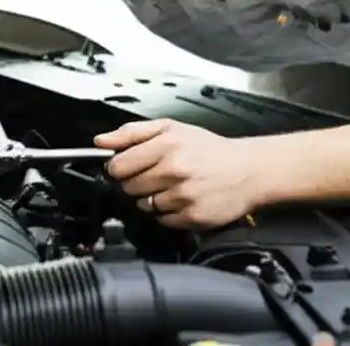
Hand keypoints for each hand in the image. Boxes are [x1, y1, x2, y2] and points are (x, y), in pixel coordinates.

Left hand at [96, 119, 259, 229]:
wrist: (249, 170)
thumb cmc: (210, 149)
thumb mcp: (172, 128)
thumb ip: (132, 133)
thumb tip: (100, 142)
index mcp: (166, 145)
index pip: (118, 166)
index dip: (118, 168)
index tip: (126, 168)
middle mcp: (173, 170)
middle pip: (128, 187)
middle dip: (136, 182)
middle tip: (155, 176)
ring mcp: (183, 196)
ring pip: (144, 206)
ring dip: (152, 199)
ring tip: (172, 187)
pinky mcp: (192, 217)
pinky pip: (162, 220)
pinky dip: (168, 213)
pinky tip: (182, 199)